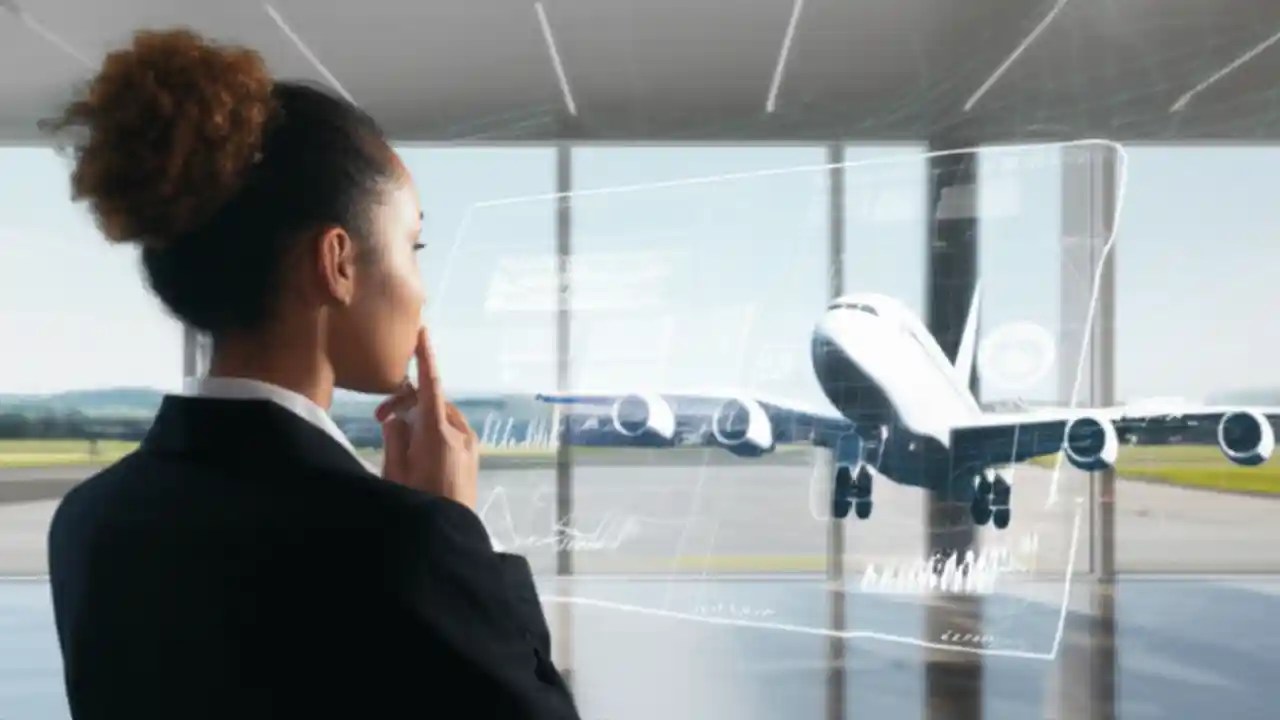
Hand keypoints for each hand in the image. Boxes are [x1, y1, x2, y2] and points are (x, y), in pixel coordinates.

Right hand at [375, 326, 478, 510]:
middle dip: (407, 403)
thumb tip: (397, 418)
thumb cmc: (419, 506)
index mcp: (438, 435)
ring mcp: (470, 446)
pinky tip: (416, 451)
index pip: (431, 386)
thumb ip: (395, 440)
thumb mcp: (396, 474)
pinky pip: (450, 432)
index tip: (422, 332)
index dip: (425, 358)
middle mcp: (460, 434)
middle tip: (380, 418)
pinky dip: (432, 430)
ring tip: (397, 440)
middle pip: (432, 402)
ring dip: (419, 419)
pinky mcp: (473, 457)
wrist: (451, 538)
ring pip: (441, 417)